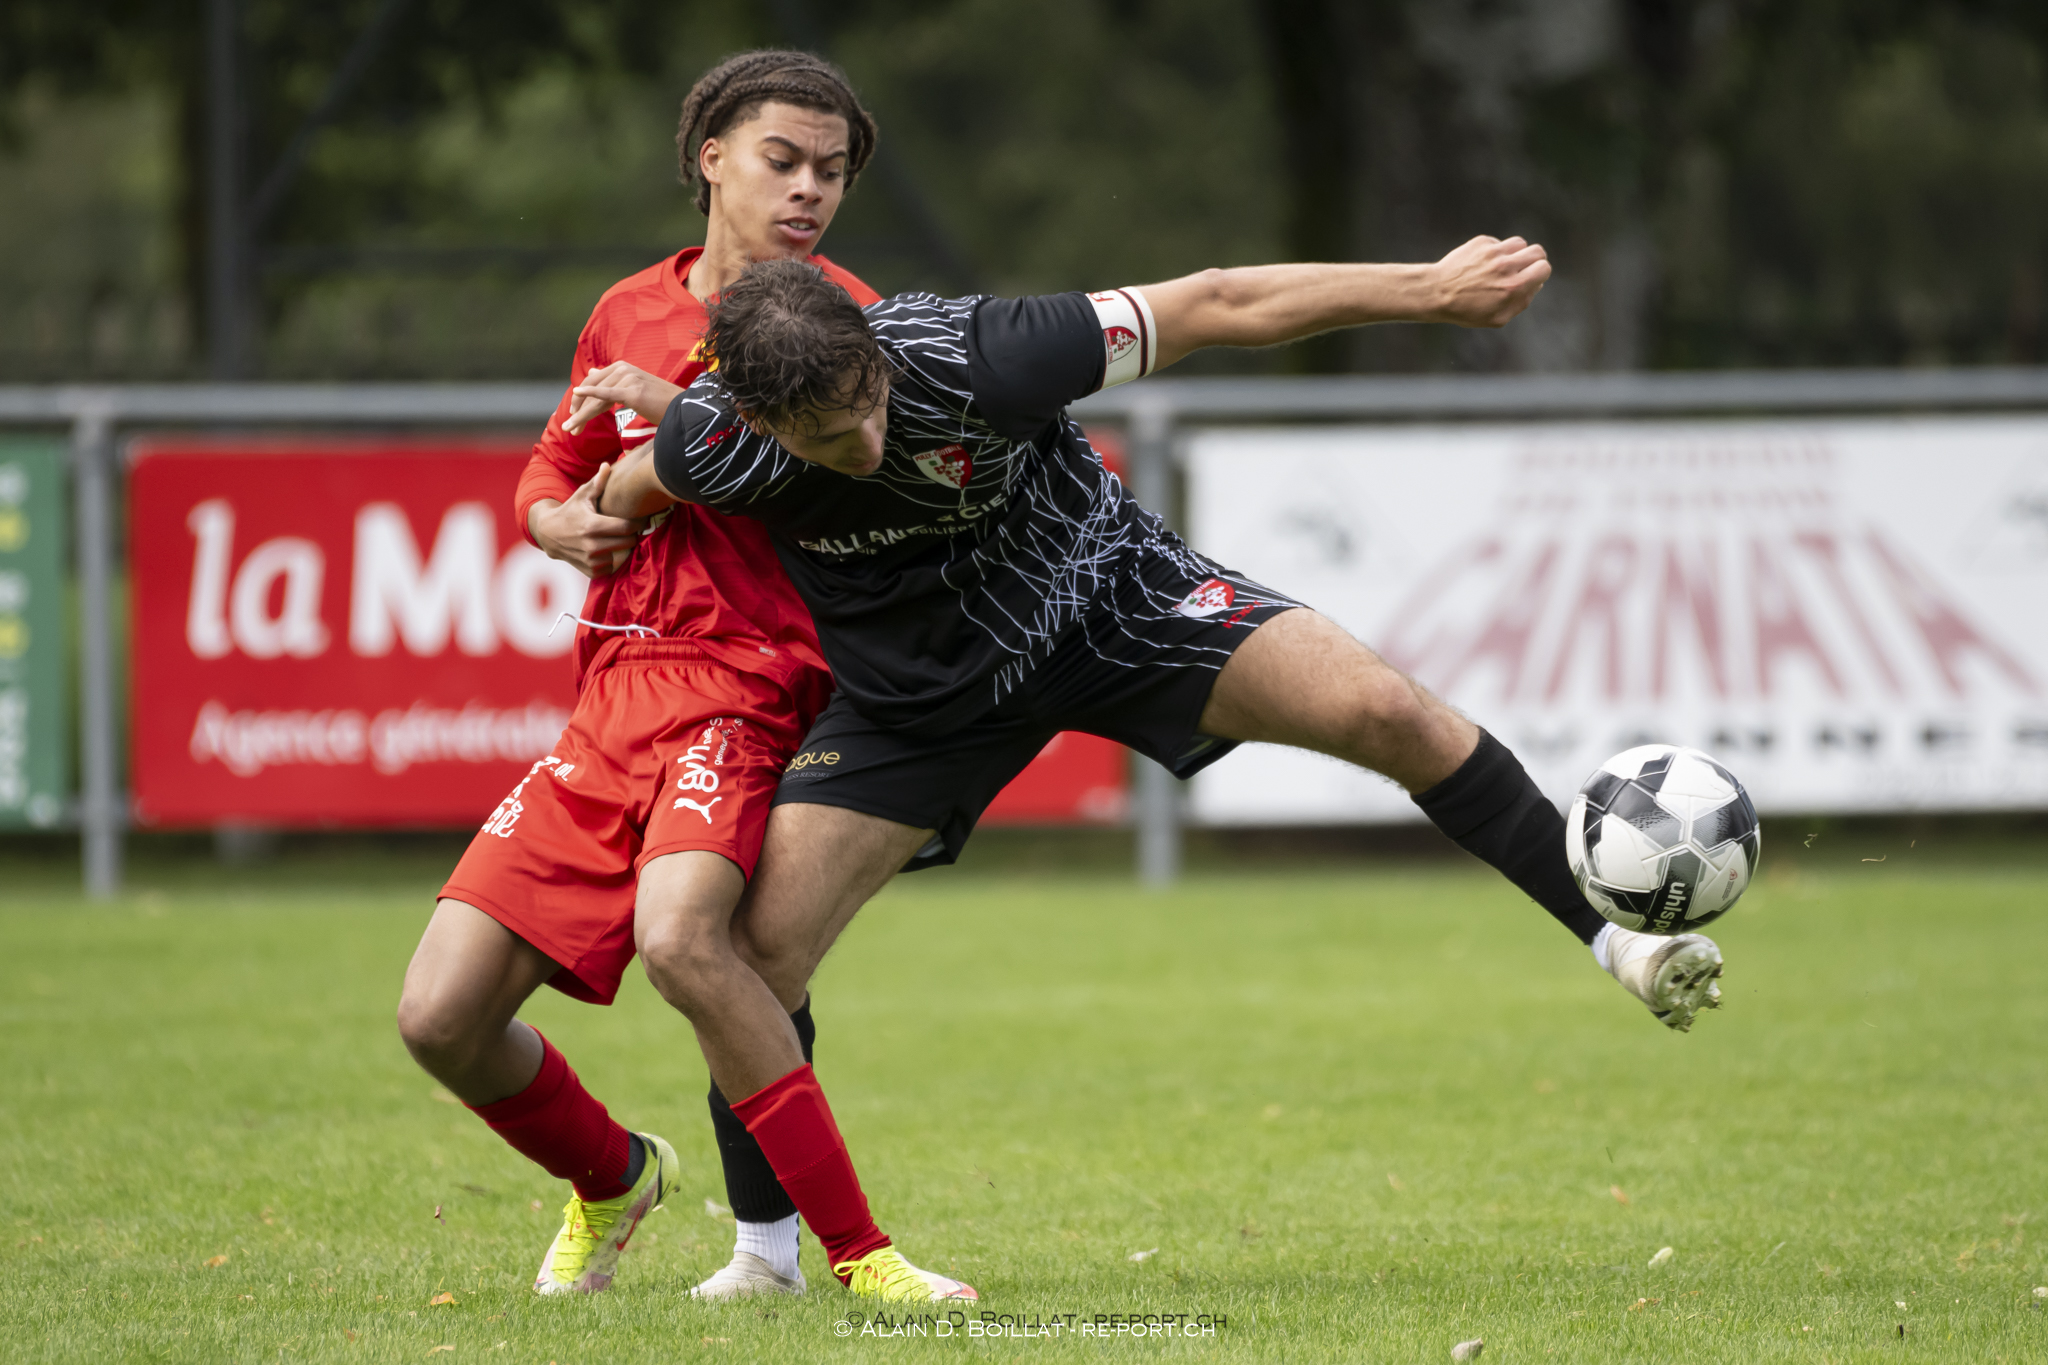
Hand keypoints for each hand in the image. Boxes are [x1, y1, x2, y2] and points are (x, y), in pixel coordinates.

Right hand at [528, 462, 645, 575]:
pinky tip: (607, 549)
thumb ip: (598, 483)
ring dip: (622, 548)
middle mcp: (592, 546)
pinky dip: (613, 559)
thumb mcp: (582, 495)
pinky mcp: (591, 572)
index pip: (628, 527)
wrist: (549, 534)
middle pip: (629, 542)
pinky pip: (613, 567)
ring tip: (616, 538)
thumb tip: (608, 466)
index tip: (638, 518)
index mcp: (592, 525)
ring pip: (622, 555)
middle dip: (631, 535)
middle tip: (628, 528)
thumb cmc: (570, 511)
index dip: (637, 522)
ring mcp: (591, 561)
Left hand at [564, 361, 684, 435]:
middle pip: (591, 388)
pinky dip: (590, 395)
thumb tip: (591, 372)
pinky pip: (607, 395)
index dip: (581, 398)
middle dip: (579, 409)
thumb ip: (611, 382)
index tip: (574, 415)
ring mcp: (628, 378)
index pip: (594, 381)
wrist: (682, 408)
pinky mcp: (633, 391)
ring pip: (597, 398)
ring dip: (582, 415)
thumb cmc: (660, 401)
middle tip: (569, 427)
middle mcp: (623, 369)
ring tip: (571, 429)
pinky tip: (576, 395)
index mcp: (622, 367)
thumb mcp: (632, 388)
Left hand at [1426, 235, 1551, 327]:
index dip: (1540, 273)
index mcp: (1513, 287)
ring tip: (1503, 265)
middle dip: (1534, 260)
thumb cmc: (1465, 310)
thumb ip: (1522, 302)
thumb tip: (1537, 285)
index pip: (1544, 268)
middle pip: (1538, 251)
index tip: (1531, 278)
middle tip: (1522, 269)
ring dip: (1516, 253)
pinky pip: (1499, 242)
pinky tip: (1482, 263)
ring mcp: (1493, 252)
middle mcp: (1505, 266)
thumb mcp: (1497, 318)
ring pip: (1520, 243)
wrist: (1435, 293)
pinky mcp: (1481, 242)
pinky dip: (1496, 251)